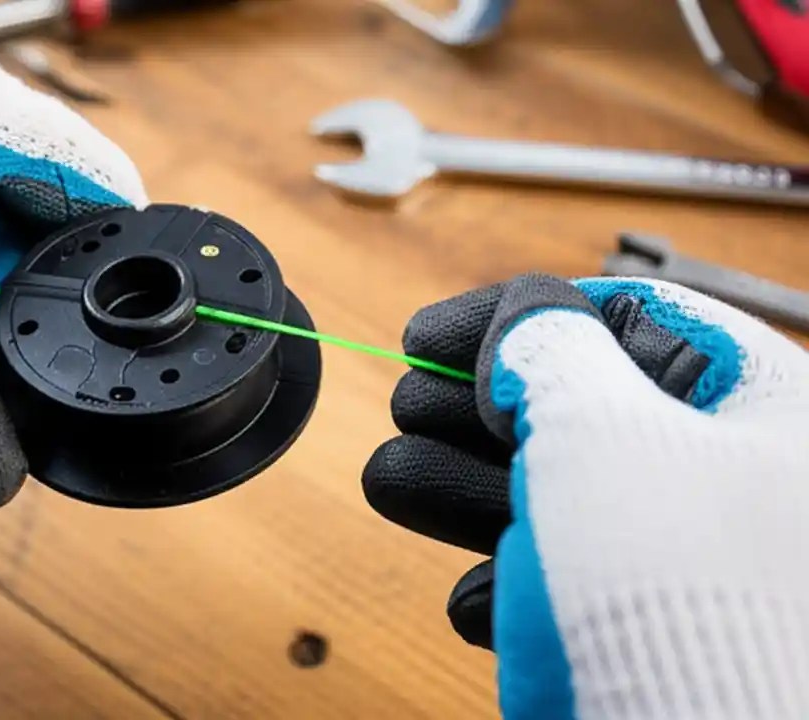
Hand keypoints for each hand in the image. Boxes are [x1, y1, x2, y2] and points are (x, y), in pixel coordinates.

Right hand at [364, 274, 808, 717]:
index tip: (428, 335)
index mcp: (751, 406)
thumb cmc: (678, 596)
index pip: (624, 320)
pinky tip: (482, 599)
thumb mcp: (601, 434)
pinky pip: (562, 578)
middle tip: (409, 403)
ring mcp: (677, 555)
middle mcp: (722, 476)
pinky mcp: (636, 624)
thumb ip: (549, 354)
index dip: (516, 317)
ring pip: (553, 495)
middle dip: (473, 406)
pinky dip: (507, 580)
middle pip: (577, 406)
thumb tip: (521, 325)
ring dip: (460, 487)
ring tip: (393, 480)